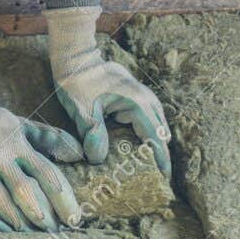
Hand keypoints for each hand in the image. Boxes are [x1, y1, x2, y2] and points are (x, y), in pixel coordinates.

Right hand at [0, 59, 84, 232]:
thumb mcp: (22, 125)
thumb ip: (49, 138)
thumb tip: (79, 153)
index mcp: (18, 143)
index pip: (45, 172)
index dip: (62, 196)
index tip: (74, 218)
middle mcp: (0, 156)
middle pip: (24, 189)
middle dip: (40, 213)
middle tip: (53, 233)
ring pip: (1, 199)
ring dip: (17, 219)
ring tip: (31, 234)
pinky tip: (4, 230)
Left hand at [46, 5, 171, 175]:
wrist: (76, 57)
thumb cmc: (78, 82)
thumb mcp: (82, 109)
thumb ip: (93, 134)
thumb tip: (99, 160)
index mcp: (138, 105)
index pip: (156, 140)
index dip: (161, 162)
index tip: (163, 182)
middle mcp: (147, 101)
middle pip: (161, 136)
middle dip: (158, 157)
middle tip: (150, 179)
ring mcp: (145, 98)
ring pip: (156, 128)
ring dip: (151, 146)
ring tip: (142, 168)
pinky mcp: (137, 98)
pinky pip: (147, 121)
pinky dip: (143, 135)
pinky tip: (132, 149)